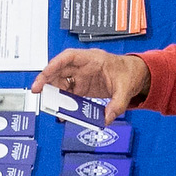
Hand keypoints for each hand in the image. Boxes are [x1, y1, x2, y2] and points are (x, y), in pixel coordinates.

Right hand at [31, 49, 149, 121]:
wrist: (136, 75)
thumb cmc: (129, 72)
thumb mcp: (126, 89)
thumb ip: (117, 104)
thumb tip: (108, 118)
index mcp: (93, 59)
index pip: (69, 57)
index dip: (54, 65)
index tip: (44, 75)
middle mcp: (84, 66)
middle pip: (60, 70)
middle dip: (47, 80)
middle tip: (39, 92)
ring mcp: (82, 76)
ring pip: (61, 81)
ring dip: (55, 93)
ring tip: (51, 105)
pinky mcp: (83, 86)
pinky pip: (69, 92)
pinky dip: (64, 101)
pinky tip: (63, 110)